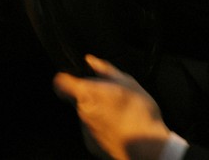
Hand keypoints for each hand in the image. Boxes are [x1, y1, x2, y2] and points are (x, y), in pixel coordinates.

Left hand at [53, 54, 170, 159]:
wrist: (148, 148)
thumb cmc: (138, 112)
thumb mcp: (127, 82)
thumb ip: (105, 69)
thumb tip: (91, 61)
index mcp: (87, 94)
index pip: (60, 83)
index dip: (65, 77)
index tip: (75, 77)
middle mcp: (82, 113)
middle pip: (79, 99)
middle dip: (92, 96)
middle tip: (112, 95)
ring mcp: (86, 132)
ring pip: (88, 115)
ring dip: (100, 112)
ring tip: (121, 113)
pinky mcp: (92, 146)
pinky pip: (94, 130)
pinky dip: (104, 127)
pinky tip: (121, 127)